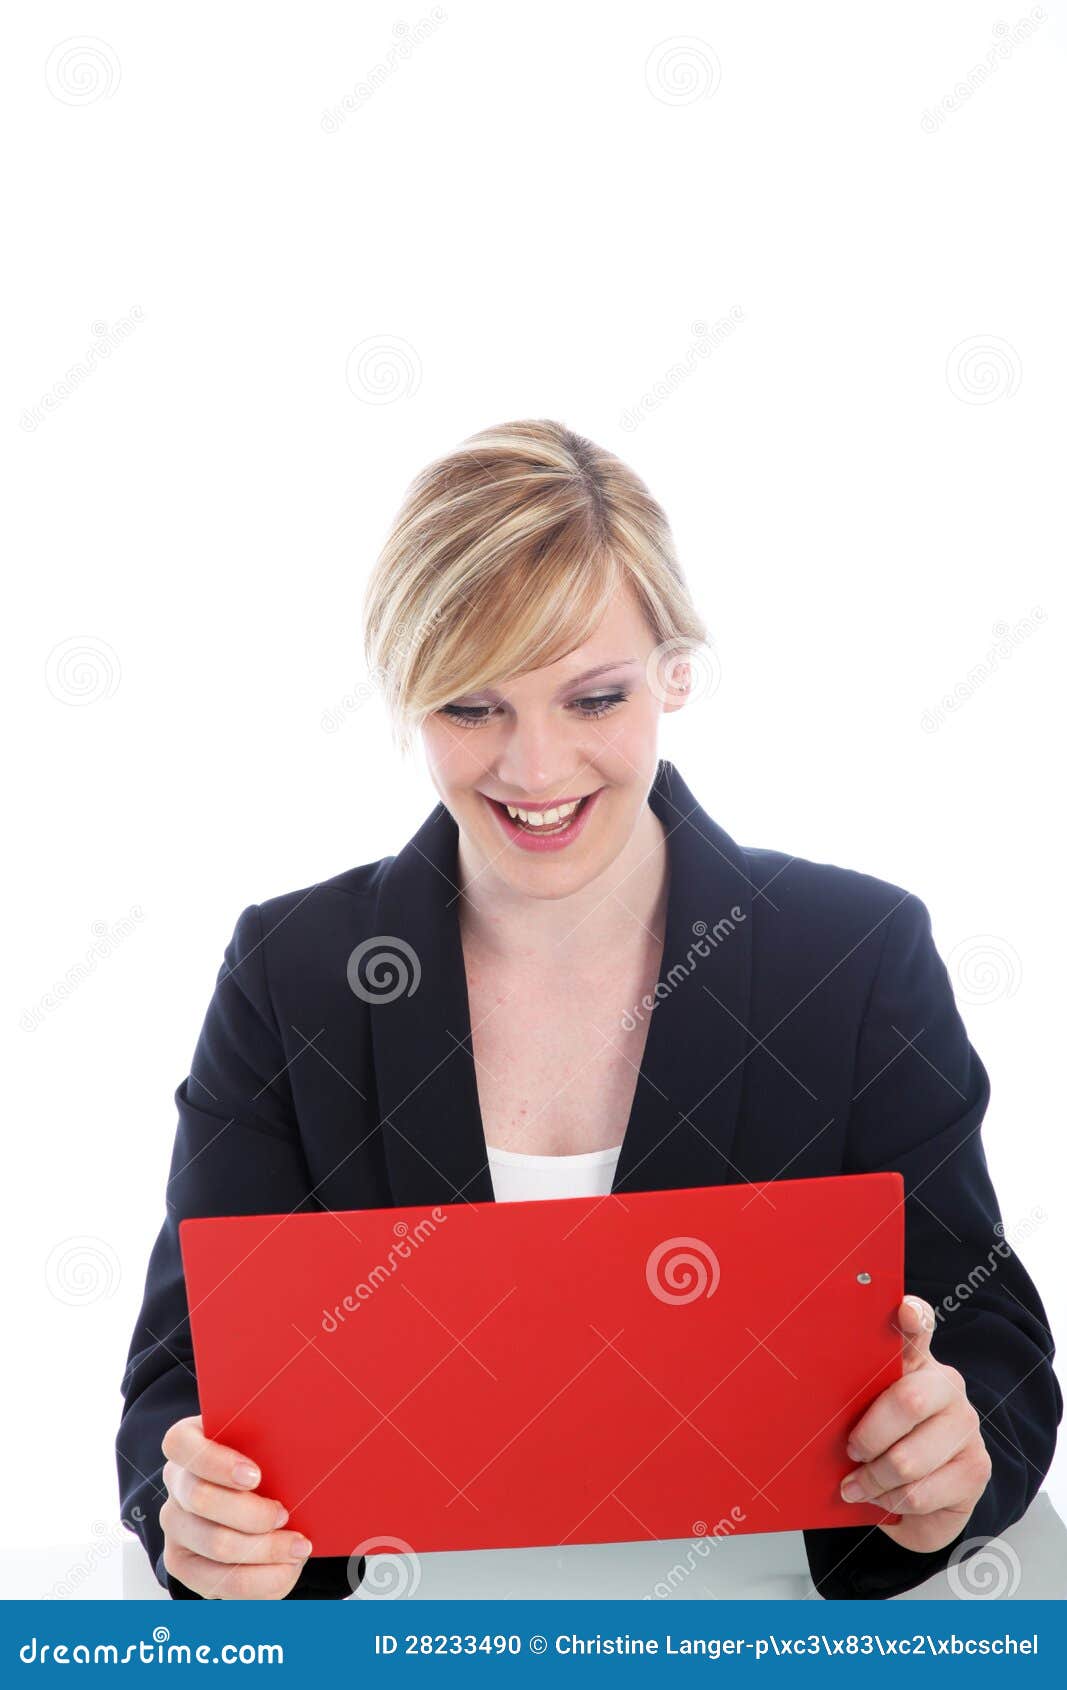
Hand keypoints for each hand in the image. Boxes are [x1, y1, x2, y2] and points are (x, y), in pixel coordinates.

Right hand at [160, 1414, 313, 1597]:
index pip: (179, 1444)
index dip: (215, 1461)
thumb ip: (275, 1437)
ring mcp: (175, 1527)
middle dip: (252, 1513)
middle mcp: (176, 1484)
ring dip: (265, 1549)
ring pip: (216, 1544)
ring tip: (298, 1546)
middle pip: (201, 1499)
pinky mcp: (184, 1565)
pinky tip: (286, 1569)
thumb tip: (311, 1442)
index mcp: (188, 1444)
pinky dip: (261, 1580)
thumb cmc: (267, 1463)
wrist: (262, 1500)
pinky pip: (220, 1583)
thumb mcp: (268, 1443)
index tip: (255, 1476)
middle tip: (285, 1515)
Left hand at [840, 1294, 992, 1552]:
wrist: (921, 1497)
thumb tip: (800, 1374)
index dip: (912, 1316)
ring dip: (873, 1479)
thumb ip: (849, 1389)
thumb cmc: (882, 1442)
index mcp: (915, 1361)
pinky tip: (884, 1498)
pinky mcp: (975, 1469)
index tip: (902, 1310)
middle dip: (867, 1436)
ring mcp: (966, 1426)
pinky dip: (891, 1502)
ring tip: (858, 1484)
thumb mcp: (862, 1411)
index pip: (919, 1326)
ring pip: (908, 1459)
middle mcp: (946, 1385)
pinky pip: (920, 1493)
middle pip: (907, 1400)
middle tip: (850, 1451)